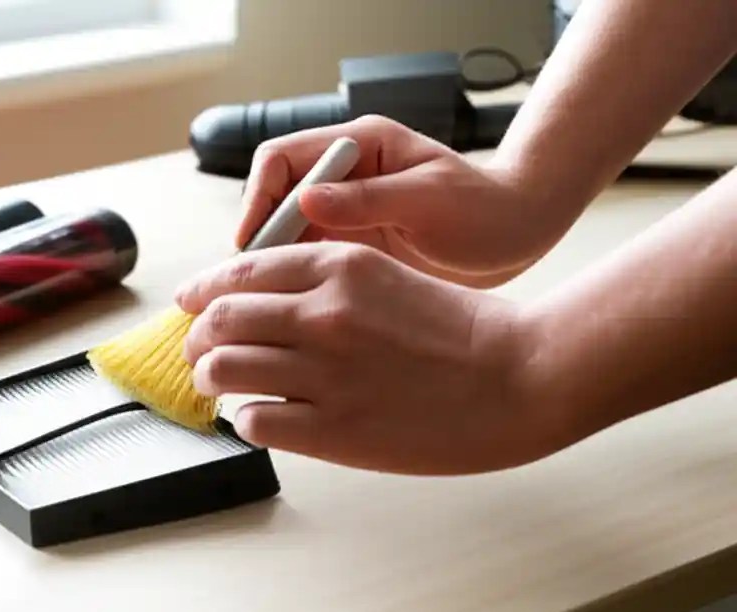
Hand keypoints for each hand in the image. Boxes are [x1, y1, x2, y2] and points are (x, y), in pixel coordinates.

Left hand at [174, 242, 555, 474]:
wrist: (519, 378)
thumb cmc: (460, 330)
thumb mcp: (385, 278)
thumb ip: (322, 283)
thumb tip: (256, 302)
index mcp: (337, 268)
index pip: (238, 271)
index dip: (203, 290)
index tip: (190, 303)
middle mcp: (321, 314)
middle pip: (219, 320)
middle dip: (198, 337)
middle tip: (199, 352)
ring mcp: (323, 374)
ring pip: (222, 370)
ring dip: (212, 378)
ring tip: (220, 386)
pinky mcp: (332, 429)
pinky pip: (254, 421)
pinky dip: (247, 419)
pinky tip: (262, 418)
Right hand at [237, 115, 570, 287]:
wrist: (518, 237)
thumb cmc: (486, 210)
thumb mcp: (431, 201)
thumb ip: (369, 199)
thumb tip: (306, 201)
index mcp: (360, 145)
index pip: (281, 159)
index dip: (258, 198)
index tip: (252, 242)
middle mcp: (342, 175)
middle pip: (272, 198)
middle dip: (256, 238)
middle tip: (248, 284)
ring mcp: (343, 211)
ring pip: (282, 234)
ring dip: (269, 265)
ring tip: (263, 304)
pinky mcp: (349, 245)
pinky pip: (304, 259)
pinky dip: (290, 282)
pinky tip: (289, 310)